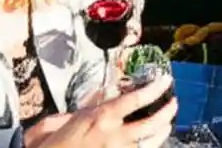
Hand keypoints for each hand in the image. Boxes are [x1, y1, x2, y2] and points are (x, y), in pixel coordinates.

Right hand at [29, 75, 176, 147]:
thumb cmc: (49, 146)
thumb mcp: (64, 120)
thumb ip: (88, 107)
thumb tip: (104, 94)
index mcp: (101, 118)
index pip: (135, 99)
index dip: (154, 89)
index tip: (165, 81)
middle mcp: (114, 136)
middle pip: (151, 124)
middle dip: (166, 113)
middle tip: (173, 104)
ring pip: (150, 143)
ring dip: (161, 133)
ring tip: (166, 125)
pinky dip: (146, 147)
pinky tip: (149, 143)